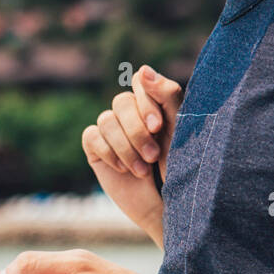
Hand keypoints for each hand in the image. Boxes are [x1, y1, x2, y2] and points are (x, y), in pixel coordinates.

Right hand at [82, 64, 182, 240]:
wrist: (169, 203)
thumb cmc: (181, 165)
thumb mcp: (180, 129)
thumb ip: (167, 96)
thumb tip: (143, 69)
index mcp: (154, 103)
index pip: (140, 82)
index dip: (145, 102)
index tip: (158, 127)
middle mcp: (130, 112)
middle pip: (121, 102)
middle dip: (137, 131)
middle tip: (154, 155)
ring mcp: (112, 129)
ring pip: (106, 120)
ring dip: (126, 147)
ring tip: (143, 170)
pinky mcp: (96, 147)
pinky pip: (92, 136)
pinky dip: (109, 153)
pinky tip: (125, 169)